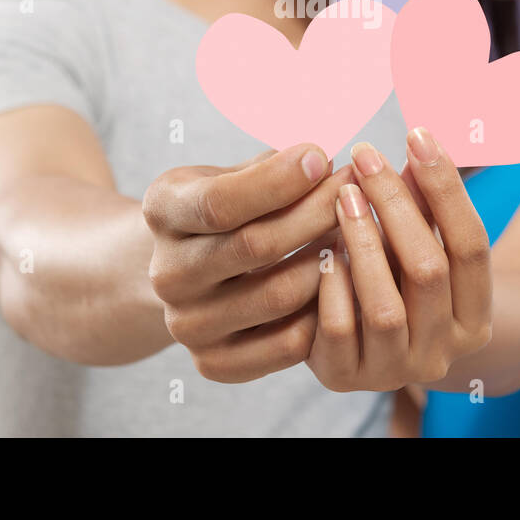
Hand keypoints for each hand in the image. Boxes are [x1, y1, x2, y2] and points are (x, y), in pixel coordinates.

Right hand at [141, 144, 351, 382]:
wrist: (185, 272)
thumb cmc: (224, 208)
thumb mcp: (229, 174)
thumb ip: (270, 167)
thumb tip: (324, 160)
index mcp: (162, 210)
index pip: (221, 201)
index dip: (278, 180)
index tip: (322, 157)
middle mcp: (167, 273)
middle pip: (256, 246)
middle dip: (318, 214)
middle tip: (357, 193)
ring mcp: (186, 325)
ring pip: (279, 295)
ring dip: (329, 261)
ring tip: (356, 235)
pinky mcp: (213, 363)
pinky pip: (287, 344)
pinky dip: (324, 312)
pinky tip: (340, 281)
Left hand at [306, 128, 491, 391]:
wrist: (376, 352)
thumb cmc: (400, 280)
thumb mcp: (423, 244)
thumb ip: (424, 203)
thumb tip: (421, 139)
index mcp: (476, 315)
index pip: (472, 244)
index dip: (446, 187)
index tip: (417, 134)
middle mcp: (444, 351)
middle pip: (428, 269)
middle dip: (395, 205)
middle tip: (365, 157)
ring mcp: (395, 370)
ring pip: (384, 306)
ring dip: (362, 242)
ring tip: (343, 196)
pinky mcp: (346, 378)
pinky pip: (337, 328)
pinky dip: (330, 283)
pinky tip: (321, 247)